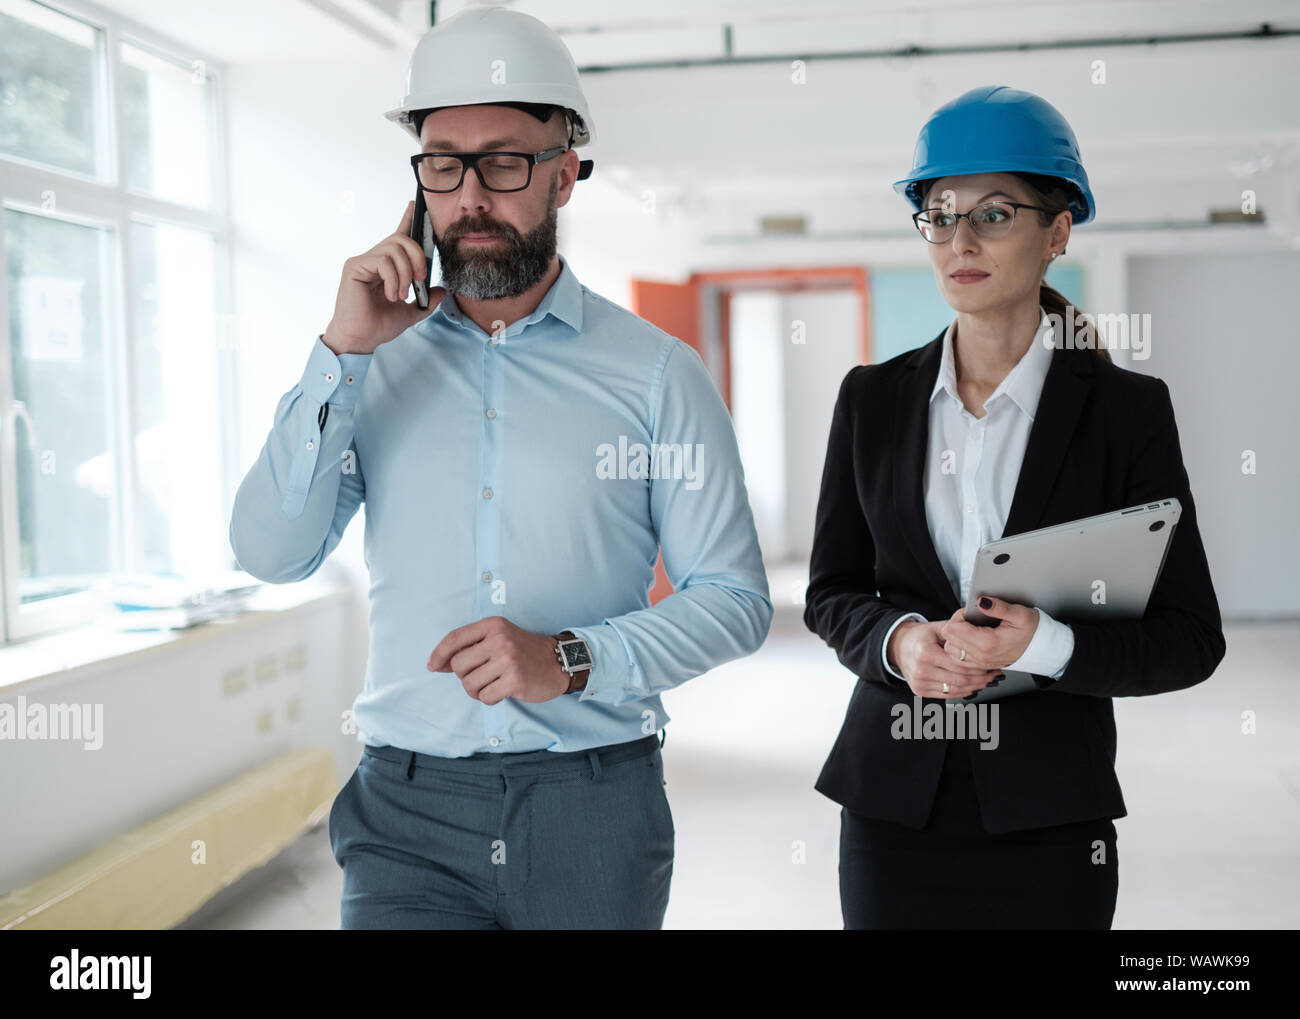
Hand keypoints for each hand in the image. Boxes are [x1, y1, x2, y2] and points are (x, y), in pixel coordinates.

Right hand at [322, 200, 445, 354]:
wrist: (361, 340)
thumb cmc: (378, 326)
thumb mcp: (410, 313)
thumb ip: (426, 301)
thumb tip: (442, 289)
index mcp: (385, 266)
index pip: (397, 237)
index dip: (407, 219)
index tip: (416, 205)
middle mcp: (373, 259)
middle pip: (402, 240)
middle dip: (417, 257)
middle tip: (419, 280)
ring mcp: (362, 261)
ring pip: (394, 249)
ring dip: (405, 273)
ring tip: (400, 295)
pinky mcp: (354, 266)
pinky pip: (383, 260)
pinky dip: (393, 279)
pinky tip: (391, 295)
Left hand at [426, 616, 568, 704]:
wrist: (557, 661)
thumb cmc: (522, 651)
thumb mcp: (498, 638)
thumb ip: (469, 647)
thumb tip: (435, 664)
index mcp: (493, 625)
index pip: (454, 639)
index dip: (438, 654)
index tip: (432, 666)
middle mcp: (499, 640)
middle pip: (458, 665)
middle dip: (464, 675)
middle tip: (481, 675)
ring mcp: (507, 660)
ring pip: (469, 684)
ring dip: (476, 690)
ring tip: (491, 684)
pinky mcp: (514, 681)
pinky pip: (485, 697)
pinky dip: (489, 698)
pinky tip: (501, 691)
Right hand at [888, 619, 1000, 698]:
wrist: (898, 647)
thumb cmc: (920, 636)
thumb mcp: (937, 627)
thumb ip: (958, 630)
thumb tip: (981, 628)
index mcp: (926, 652)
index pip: (960, 664)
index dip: (979, 666)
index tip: (992, 664)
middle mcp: (921, 670)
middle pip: (960, 680)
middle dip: (982, 678)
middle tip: (995, 674)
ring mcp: (919, 682)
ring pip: (956, 690)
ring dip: (975, 687)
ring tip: (987, 681)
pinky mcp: (920, 691)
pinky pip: (947, 695)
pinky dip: (963, 692)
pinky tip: (973, 686)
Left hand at [936, 595, 1039, 671]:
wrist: (1040, 648)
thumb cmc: (1031, 631)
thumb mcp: (1019, 614)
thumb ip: (998, 607)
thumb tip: (981, 601)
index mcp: (987, 643)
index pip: (952, 629)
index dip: (958, 616)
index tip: (969, 612)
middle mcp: (980, 656)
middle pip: (948, 638)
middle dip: (955, 625)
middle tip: (969, 619)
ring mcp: (979, 663)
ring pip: (950, 649)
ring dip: (955, 637)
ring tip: (969, 628)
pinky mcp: (979, 666)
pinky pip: (957, 658)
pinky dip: (958, 647)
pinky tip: (969, 639)